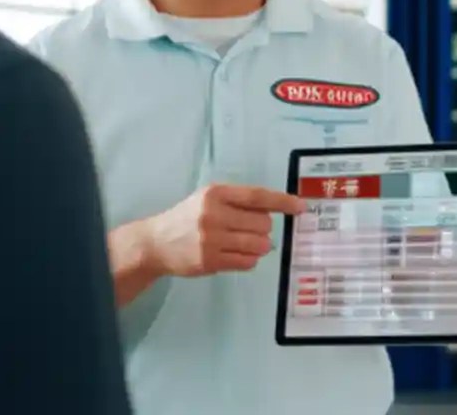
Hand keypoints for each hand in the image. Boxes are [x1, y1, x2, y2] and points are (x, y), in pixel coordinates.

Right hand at [146, 183, 306, 277]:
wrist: (156, 242)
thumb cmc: (188, 217)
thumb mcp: (209, 198)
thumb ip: (238, 201)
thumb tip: (275, 208)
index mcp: (216, 194)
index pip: (257, 196)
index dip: (282, 201)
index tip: (300, 207)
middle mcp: (214, 214)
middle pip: (263, 223)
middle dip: (263, 228)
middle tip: (249, 230)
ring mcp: (211, 240)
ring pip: (258, 245)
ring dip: (259, 246)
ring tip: (244, 243)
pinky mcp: (210, 261)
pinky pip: (247, 262)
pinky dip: (249, 259)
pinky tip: (237, 254)